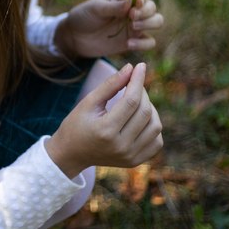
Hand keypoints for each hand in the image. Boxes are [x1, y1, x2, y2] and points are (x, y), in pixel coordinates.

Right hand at [45, 63, 162, 177]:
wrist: (71, 154)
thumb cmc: (77, 124)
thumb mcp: (88, 102)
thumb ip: (110, 85)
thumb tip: (130, 68)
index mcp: (106, 130)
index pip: (131, 101)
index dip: (137, 81)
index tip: (140, 66)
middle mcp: (121, 146)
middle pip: (145, 112)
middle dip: (142, 92)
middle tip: (134, 83)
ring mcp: (130, 156)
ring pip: (155, 126)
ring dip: (150, 108)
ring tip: (136, 101)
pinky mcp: (136, 162)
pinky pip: (157, 141)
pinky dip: (153, 126)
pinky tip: (140, 119)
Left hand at [54, 0, 163, 58]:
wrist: (75, 37)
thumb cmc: (84, 17)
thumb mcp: (96, 9)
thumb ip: (114, 6)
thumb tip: (132, 1)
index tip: (136, 3)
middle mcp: (133, 8)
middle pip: (152, 7)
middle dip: (146, 12)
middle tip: (131, 17)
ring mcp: (135, 24)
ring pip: (157, 21)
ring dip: (150, 23)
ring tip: (133, 27)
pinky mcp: (134, 40)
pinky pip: (150, 42)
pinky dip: (144, 44)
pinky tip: (128, 44)